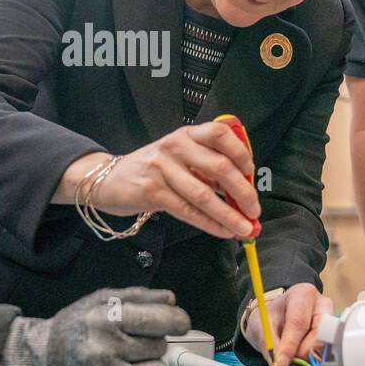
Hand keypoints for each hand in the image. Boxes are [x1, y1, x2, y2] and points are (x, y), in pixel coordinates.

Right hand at [0, 288, 191, 365]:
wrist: (41, 360)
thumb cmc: (76, 327)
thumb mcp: (101, 301)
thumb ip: (138, 297)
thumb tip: (171, 300)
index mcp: (106, 317)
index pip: (160, 320)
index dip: (177, 321)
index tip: (179, 323)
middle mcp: (106, 347)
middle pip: (159, 346)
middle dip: (153, 343)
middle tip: (133, 343)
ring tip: (131, 362)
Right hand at [80, 121, 259, 238]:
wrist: (109, 179)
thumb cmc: (152, 170)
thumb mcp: (178, 157)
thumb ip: (206, 166)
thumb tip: (242, 191)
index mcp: (186, 135)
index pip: (220, 133)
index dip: (241, 153)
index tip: (251, 173)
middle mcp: (175, 146)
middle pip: (219, 166)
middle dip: (242, 192)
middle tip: (255, 210)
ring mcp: (162, 168)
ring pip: (204, 194)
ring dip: (229, 215)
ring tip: (245, 228)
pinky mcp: (152, 191)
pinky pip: (188, 211)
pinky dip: (210, 223)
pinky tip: (223, 231)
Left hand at [242, 283, 335, 365]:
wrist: (281, 313)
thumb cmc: (273, 315)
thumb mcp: (262, 323)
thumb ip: (268, 341)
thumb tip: (279, 362)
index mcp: (302, 294)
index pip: (299, 322)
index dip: (290, 344)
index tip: (281, 362)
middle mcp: (323, 304)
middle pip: (318, 334)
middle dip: (301, 352)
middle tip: (287, 359)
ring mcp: (332, 320)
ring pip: (324, 346)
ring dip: (307, 356)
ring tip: (293, 353)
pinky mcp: (335, 334)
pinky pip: (327, 352)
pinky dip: (313, 358)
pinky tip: (302, 353)